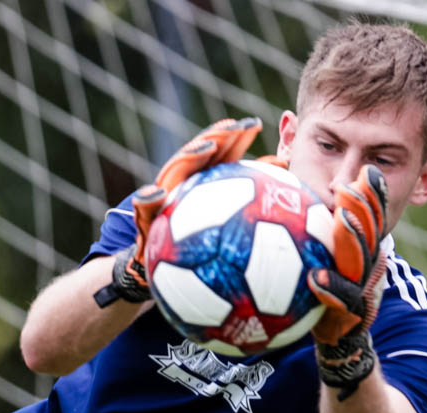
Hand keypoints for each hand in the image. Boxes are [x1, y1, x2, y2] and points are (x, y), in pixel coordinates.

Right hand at [94, 116, 263, 307]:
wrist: (154, 273)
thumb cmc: (193, 254)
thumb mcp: (221, 234)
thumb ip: (250, 206)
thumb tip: (283, 186)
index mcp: (201, 186)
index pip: (220, 156)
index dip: (235, 138)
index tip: (255, 125)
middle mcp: (181, 186)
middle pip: (198, 155)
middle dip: (215, 138)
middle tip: (234, 128)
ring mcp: (161, 199)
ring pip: (173, 172)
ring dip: (189, 157)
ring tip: (207, 149)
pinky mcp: (144, 219)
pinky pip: (143, 208)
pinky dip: (147, 199)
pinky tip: (156, 194)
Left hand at [306, 165, 389, 398]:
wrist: (339, 348)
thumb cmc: (320, 303)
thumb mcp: (314, 267)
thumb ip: (307, 240)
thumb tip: (276, 207)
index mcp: (362, 255)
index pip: (370, 220)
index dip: (373, 196)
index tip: (366, 170)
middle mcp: (368, 271)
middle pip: (372, 234)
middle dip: (368, 208)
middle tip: (356, 184)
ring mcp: (363, 294)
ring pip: (362, 263)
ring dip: (354, 239)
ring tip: (342, 219)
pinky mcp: (352, 319)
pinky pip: (344, 301)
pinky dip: (332, 287)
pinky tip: (316, 277)